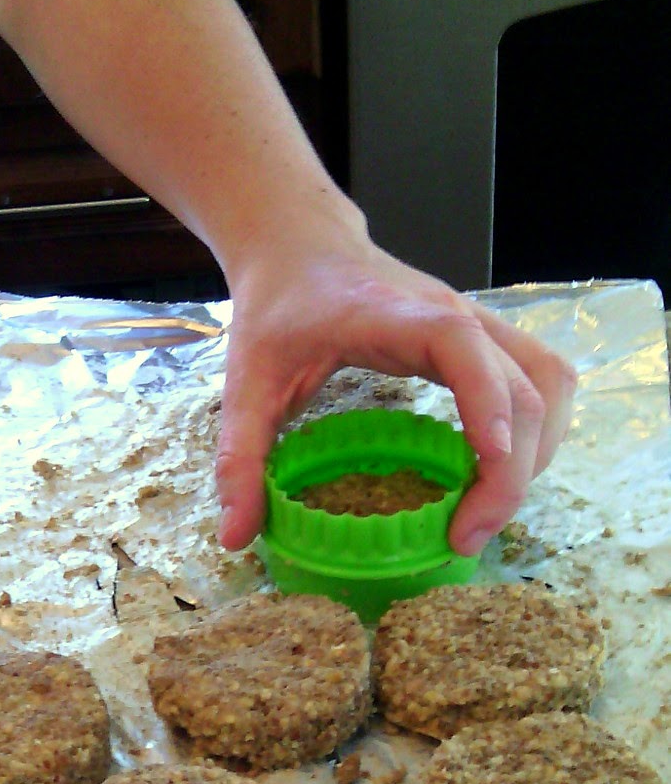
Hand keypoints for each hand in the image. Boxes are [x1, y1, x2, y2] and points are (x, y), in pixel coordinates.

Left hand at [215, 220, 576, 557]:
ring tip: (490, 510)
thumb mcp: (246, 382)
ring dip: (538, 451)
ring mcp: (478, 324)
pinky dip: (539, 430)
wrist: (300, 246)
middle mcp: (454, 315)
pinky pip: (542, 381)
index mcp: (396, 317)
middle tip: (467, 536)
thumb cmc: (279, 306)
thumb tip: (235, 538)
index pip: (463, 348)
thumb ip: (240, 458)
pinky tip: (503, 471)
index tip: (487, 469)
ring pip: (548, 383)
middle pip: (523, 385)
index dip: (487, 405)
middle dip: (511, 470)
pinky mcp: (486, 338)